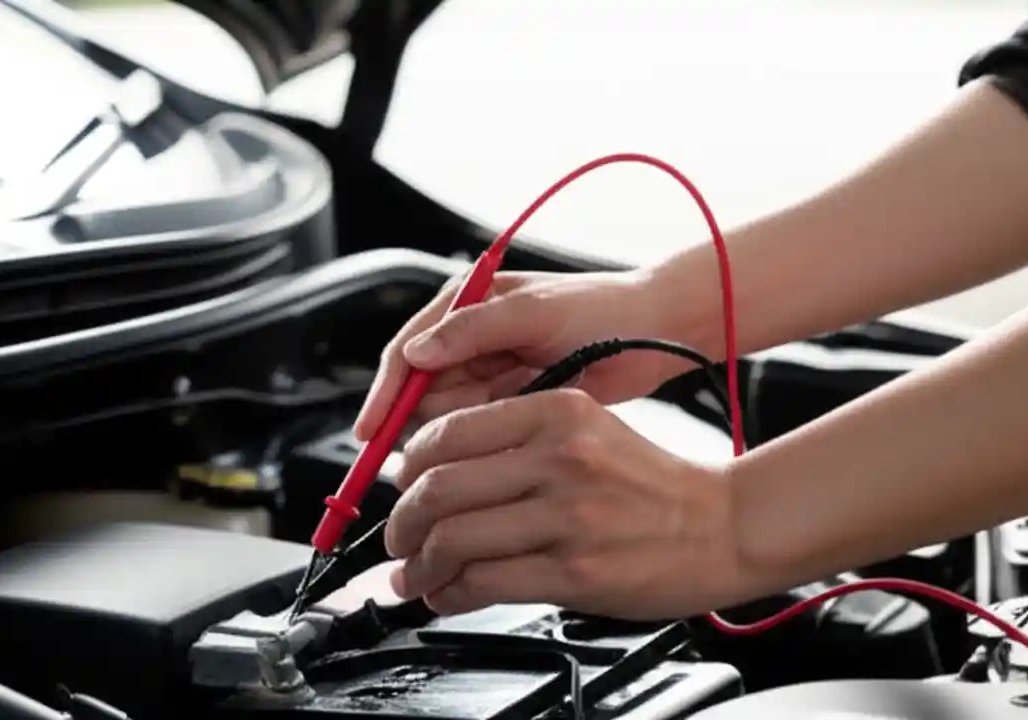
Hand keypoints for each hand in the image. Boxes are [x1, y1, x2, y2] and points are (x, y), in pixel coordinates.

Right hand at [353, 269, 690, 441]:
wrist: (658, 332)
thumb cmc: (603, 309)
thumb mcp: (534, 314)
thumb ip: (473, 330)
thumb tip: (416, 354)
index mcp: (465, 304)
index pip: (406, 353)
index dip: (384, 394)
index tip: (370, 433)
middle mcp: (469, 337)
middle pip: (418, 391)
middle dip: (414, 426)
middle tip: (415, 465)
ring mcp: (489, 371)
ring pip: (445, 416)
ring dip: (449, 438)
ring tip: (463, 455)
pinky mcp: (509, 400)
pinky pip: (476, 428)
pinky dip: (476, 445)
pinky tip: (486, 457)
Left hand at [382, 388, 747, 619]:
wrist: (721, 525)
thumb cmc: (650, 483)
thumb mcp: (586, 429)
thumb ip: (514, 439)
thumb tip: (430, 463)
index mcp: (556, 411)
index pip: (448, 432)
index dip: (407, 465)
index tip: (401, 484)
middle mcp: (559, 458)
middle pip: (438, 487)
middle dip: (402, 522)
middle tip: (398, 539)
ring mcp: (566, 517)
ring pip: (452, 538)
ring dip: (418, 566)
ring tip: (414, 575)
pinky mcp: (574, 572)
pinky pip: (482, 583)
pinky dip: (448, 594)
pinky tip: (445, 595)